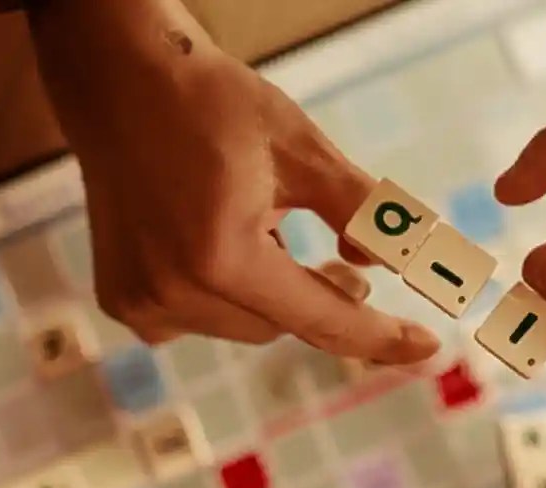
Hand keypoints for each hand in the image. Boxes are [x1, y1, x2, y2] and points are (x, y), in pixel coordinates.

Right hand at [28, 0, 438, 362]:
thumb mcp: (302, 151)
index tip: (425, 348)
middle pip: (281, 324)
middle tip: (345, 262)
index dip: (378, 336)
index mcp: (221, 259)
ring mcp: (142, 302)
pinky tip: (219, 242)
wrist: (121, 82)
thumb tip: (399, 264)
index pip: (320, 319)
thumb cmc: (212, 105)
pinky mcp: (123, 300)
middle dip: (318, 297)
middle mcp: (174, 292)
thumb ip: (362, 213)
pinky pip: (202, 318)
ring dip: (269, 290)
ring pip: (244, 324)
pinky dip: (227, 293)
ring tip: (262, 227)